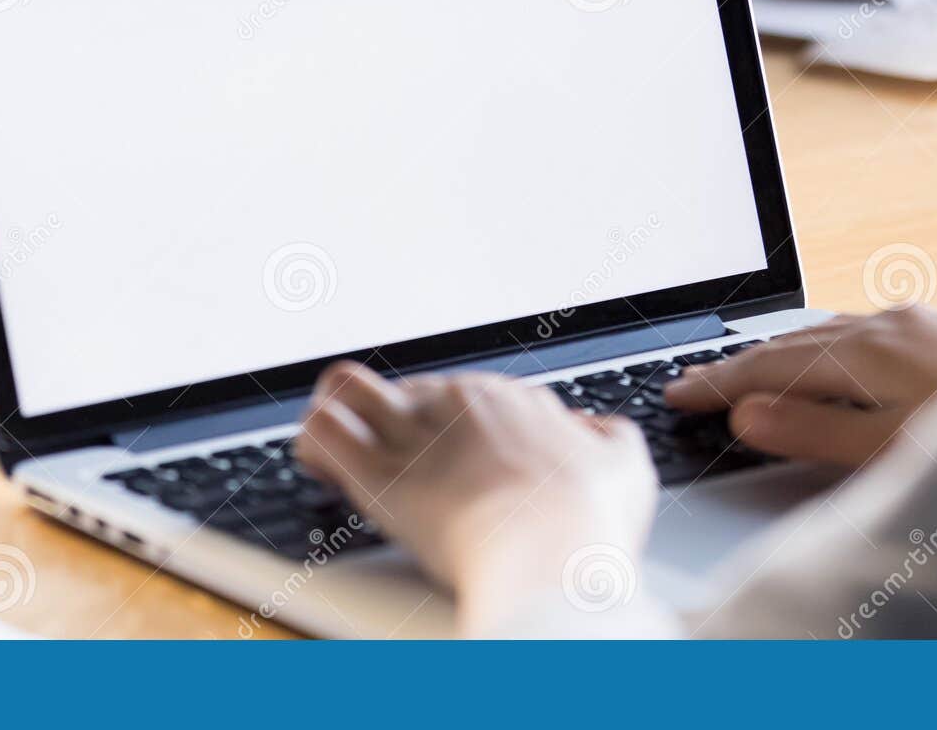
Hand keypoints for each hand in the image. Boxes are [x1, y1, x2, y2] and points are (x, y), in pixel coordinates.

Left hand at [295, 362, 656, 632]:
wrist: (553, 551)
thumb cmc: (589, 520)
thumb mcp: (625, 465)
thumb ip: (607, 438)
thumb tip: (593, 430)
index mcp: (512, 401)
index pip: (466, 398)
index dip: (454, 432)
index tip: (453, 463)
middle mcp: (457, 402)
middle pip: (406, 391)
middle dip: (396, 424)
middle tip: (396, 465)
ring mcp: (414, 430)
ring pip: (348, 386)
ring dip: (337, 410)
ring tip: (337, 445)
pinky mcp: (377, 470)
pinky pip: (322, 429)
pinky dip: (310, 443)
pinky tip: (318, 466)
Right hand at [663, 306, 936, 466]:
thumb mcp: (893, 450)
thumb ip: (814, 430)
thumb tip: (746, 410)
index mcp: (870, 348)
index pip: (769, 364)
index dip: (718, 381)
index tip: (676, 393)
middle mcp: (888, 324)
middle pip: (790, 341)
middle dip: (737, 364)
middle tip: (690, 384)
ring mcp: (915, 323)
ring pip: (821, 334)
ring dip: (774, 354)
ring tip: (737, 374)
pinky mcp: (935, 331)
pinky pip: (852, 333)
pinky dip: (814, 350)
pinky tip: (815, 362)